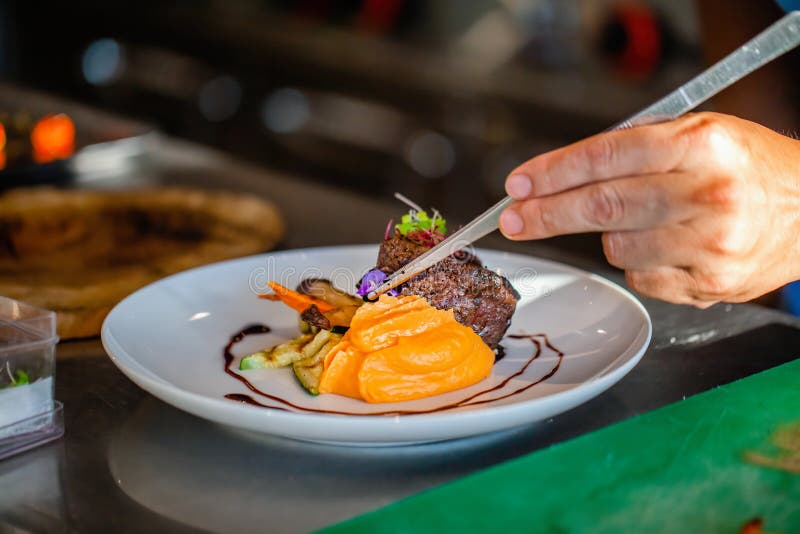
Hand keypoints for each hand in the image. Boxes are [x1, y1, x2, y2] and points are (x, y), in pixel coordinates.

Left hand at [499, 112, 799, 307]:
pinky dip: (639, 261)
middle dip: (545, 214)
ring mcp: (710, 243)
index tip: (518, 184)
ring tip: (648, 220)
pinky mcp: (710, 283)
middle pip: (601, 206)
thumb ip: (634, 149)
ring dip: (611, 236)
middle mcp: (707, 193)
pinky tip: (671, 246)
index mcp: (702, 144)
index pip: (607, 155)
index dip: (553, 172)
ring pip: (616, 247)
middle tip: (512, 219)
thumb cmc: (746, 167)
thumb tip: (554, 177)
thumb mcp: (699, 134)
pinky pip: (640, 276)